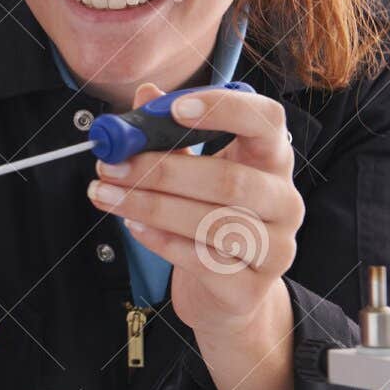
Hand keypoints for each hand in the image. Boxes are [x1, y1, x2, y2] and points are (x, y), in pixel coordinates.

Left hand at [86, 82, 303, 341]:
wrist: (227, 294)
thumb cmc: (209, 218)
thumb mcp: (195, 171)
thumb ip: (171, 135)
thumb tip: (144, 94)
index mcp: (272, 160)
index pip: (267, 121)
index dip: (224, 109)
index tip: (174, 108)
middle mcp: (284, 201)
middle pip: (229, 180)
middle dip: (162, 171)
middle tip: (112, 164)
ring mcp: (275, 248)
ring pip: (214, 222)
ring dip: (151, 206)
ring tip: (106, 194)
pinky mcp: (252, 288)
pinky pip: (204, 260)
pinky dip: (162, 240)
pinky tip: (132, 226)